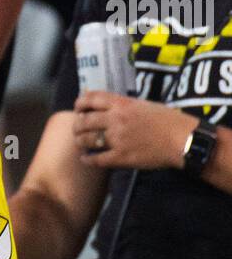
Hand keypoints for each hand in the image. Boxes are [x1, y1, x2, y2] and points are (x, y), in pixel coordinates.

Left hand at [72, 91, 194, 169]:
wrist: (182, 140)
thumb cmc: (168, 120)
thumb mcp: (144, 105)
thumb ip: (124, 105)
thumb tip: (108, 105)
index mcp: (122, 104)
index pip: (92, 98)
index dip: (80, 103)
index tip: (78, 108)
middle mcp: (116, 119)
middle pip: (84, 121)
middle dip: (77, 125)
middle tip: (77, 129)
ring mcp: (117, 139)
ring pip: (87, 140)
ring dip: (80, 141)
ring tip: (80, 143)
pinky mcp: (121, 157)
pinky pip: (97, 159)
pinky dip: (88, 159)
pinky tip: (85, 159)